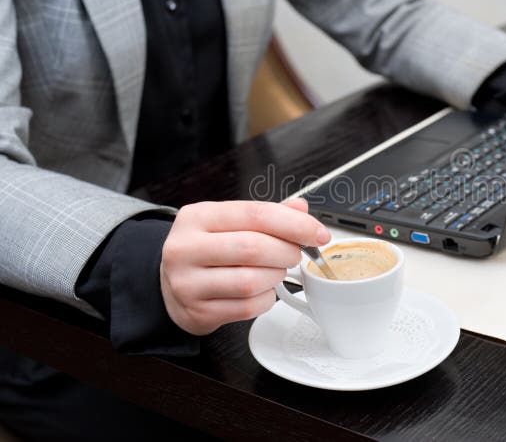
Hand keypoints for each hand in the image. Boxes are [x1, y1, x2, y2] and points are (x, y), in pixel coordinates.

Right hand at [159, 198, 330, 334]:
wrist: (171, 286)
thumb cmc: (207, 250)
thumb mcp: (229, 223)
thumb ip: (266, 215)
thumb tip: (301, 210)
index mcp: (197, 216)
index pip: (255, 214)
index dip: (294, 224)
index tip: (317, 233)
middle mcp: (185, 248)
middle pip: (254, 247)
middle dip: (287, 252)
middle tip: (294, 254)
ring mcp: (187, 283)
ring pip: (251, 281)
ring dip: (276, 276)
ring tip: (275, 270)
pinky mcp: (197, 311)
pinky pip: (247, 307)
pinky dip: (266, 299)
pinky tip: (262, 290)